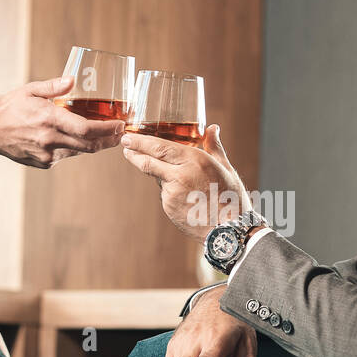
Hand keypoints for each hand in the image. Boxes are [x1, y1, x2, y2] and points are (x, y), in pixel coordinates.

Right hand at [0, 76, 124, 166]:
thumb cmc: (10, 107)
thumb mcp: (30, 90)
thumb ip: (53, 86)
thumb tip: (73, 80)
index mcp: (49, 119)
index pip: (86, 129)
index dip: (107, 129)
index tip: (120, 125)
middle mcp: (50, 139)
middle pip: (89, 145)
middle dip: (108, 140)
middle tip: (120, 132)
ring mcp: (47, 154)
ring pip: (80, 151)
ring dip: (94, 144)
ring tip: (106, 135)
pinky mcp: (44, 163)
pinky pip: (67, 155)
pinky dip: (75, 147)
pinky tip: (77, 138)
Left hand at [121, 124, 249, 241]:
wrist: (228, 229)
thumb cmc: (231, 197)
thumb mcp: (225, 167)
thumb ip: (214, 146)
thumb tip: (213, 128)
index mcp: (195, 160)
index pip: (160, 147)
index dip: (140, 142)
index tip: (129, 138)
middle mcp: (180, 174)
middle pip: (148, 160)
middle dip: (133, 152)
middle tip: (125, 146)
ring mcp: (172, 192)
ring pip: (158, 178)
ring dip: (160, 174)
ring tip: (183, 182)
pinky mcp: (169, 207)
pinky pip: (165, 193)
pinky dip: (170, 191)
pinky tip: (186, 197)